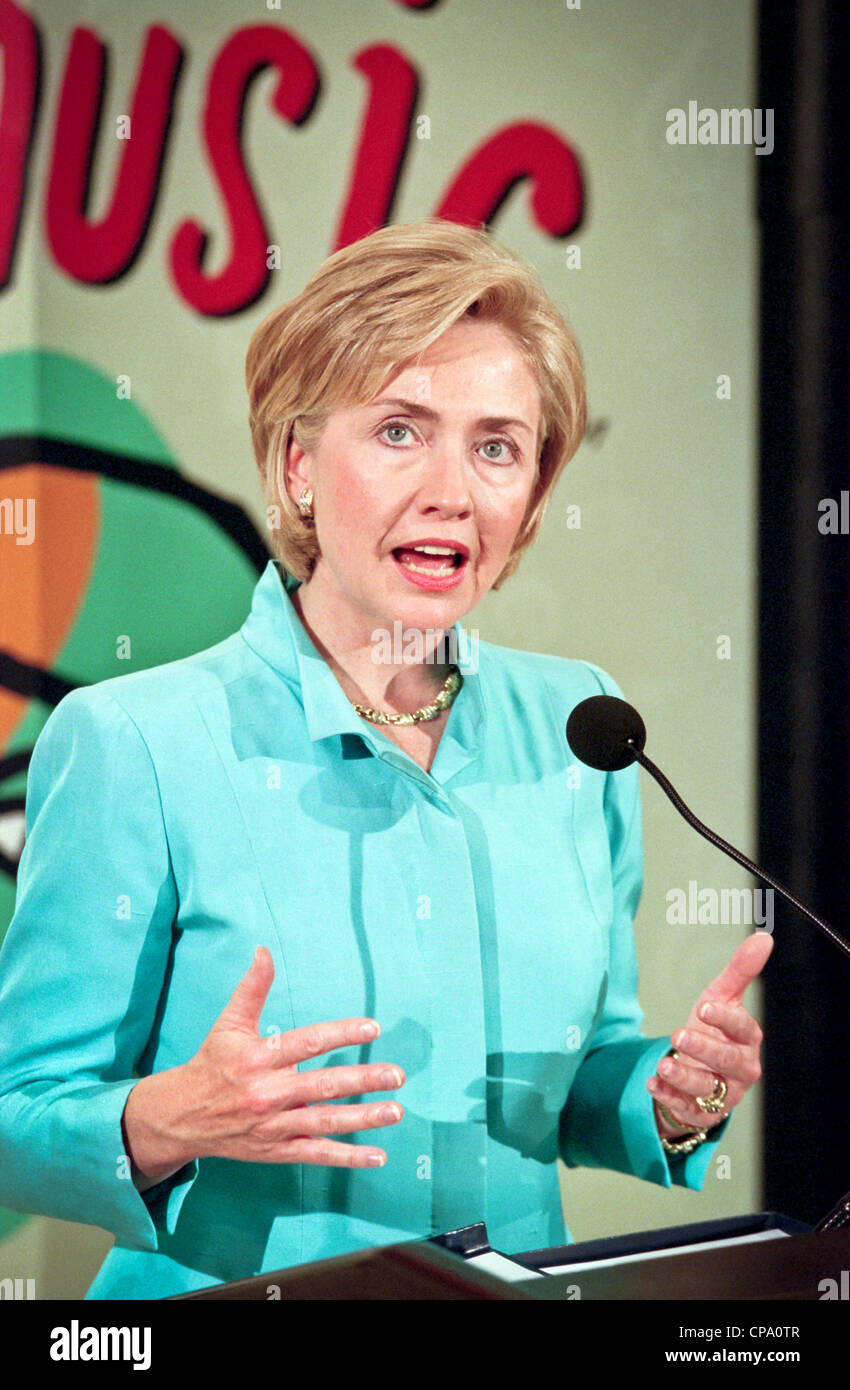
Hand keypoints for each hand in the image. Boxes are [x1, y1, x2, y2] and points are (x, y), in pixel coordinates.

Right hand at [178, 946, 404, 1168]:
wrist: (181, 1116)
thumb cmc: (212, 1064)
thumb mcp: (229, 1024)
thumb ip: (252, 988)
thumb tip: (264, 950)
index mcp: (259, 1058)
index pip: (307, 1042)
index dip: (342, 1034)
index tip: (372, 1027)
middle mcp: (268, 1093)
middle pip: (322, 1086)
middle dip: (363, 1080)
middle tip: (396, 1075)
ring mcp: (274, 1125)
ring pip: (325, 1122)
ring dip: (363, 1118)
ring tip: (395, 1111)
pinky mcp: (277, 1150)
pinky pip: (317, 1155)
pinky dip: (347, 1157)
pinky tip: (377, 1157)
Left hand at [648, 930, 772, 1136]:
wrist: (699, 1070)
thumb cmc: (713, 1030)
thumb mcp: (721, 997)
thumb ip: (740, 970)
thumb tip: (764, 938)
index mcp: (747, 1039)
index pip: (743, 1028)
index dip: (726, 1018)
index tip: (704, 1008)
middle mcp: (740, 1068)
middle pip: (727, 1060)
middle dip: (704, 1048)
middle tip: (678, 1035)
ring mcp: (723, 1093)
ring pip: (708, 1088)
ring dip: (684, 1076)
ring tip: (663, 1064)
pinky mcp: (704, 1112)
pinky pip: (688, 1108)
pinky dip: (669, 1097)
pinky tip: (653, 1084)